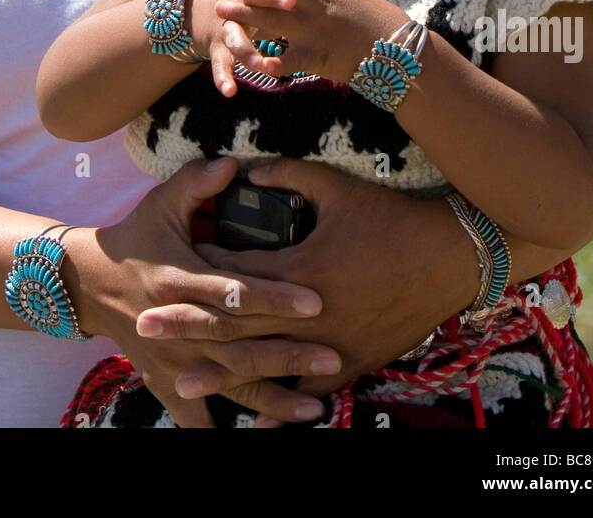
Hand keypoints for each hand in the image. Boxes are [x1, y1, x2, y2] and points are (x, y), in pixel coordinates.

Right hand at [67, 157, 343, 427]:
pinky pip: (197, 415)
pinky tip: (263, 434)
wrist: (89, 283)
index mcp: (180, 279)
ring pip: (228, 385)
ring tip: (316, 408)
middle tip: (333, 357)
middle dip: (288, 354)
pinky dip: (224, 427)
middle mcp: (178, 326)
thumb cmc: (135, 237)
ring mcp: (172, 360)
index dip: (275, 298)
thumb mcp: (160, 203)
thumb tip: (231, 162)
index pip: (235, 292)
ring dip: (272, 400)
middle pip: (240, 345)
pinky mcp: (166, 382)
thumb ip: (196, 183)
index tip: (316, 302)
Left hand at [135, 159, 482, 425]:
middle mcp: (310, 313)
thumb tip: (247, 174)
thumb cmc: (391, 217)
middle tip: (143, 330)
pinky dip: (278, 402)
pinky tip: (252, 418)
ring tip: (180, 381)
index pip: (236, 274)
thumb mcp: (337, 187)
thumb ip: (288, 176)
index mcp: (301, 268)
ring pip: (266, 364)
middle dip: (188, 327)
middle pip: (236, 325)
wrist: (449, 257)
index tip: (159, 276)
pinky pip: (308, 387)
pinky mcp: (353, 362)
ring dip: (221, 372)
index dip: (198, 274)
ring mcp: (331, 344)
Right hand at [192, 0, 322, 94]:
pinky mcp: (217, 47)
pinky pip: (221, 63)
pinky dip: (223, 78)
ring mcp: (227, 24)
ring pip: (236, 36)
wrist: (202, 6)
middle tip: (292, 0)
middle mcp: (240, 0)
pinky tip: (230, 92)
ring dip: (247, 50)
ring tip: (258, 65)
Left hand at [215, 0, 383, 82]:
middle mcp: (316, 2)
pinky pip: (288, 60)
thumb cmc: (373, 20)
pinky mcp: (315, 55)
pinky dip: (271, 63)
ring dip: (244, 13)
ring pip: (272, 18)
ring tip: (219, 8)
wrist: (396, 48)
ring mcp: (313, 29)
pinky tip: (252, 64)